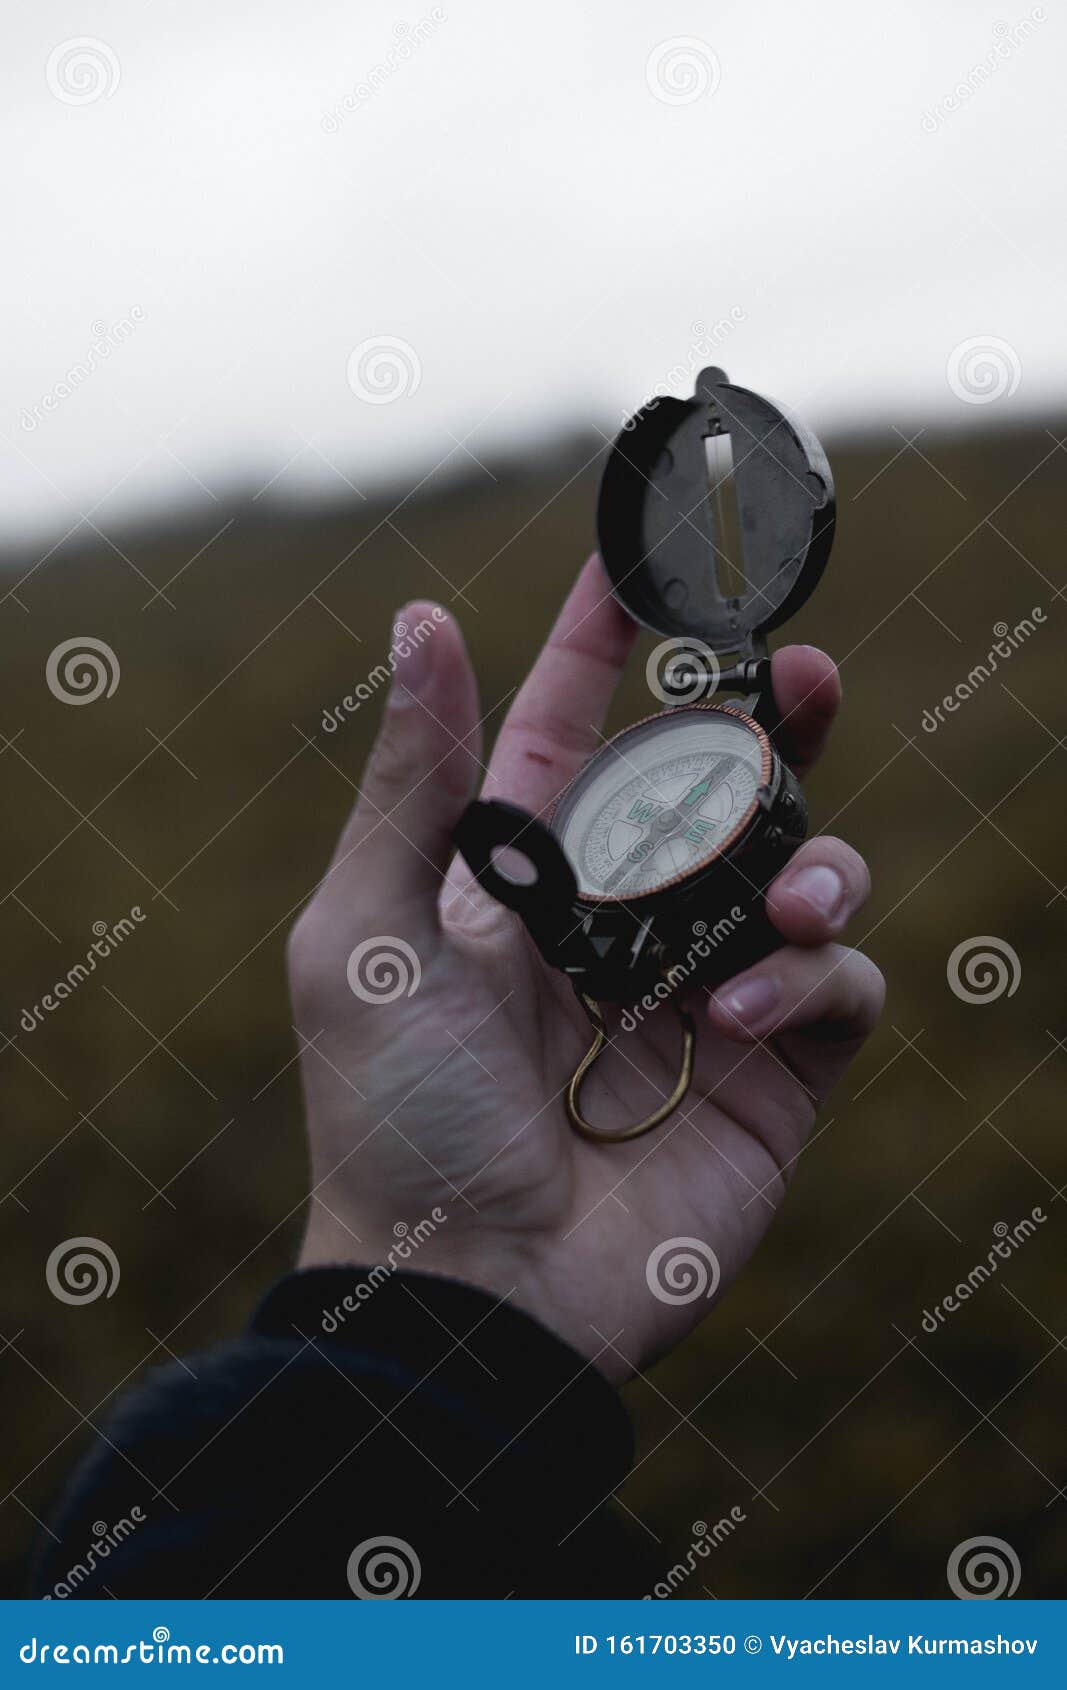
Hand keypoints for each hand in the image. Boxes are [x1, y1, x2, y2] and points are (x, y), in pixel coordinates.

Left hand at [289, 556, 883, 1381]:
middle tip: (802, 672)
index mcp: (517, 881)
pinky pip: (833, 985)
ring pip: (798, 873)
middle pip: (712, 790)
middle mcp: (616, 925)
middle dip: (763, 724)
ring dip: (808, 860)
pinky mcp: (772, 1074)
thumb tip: (420, 621)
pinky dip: (809, 975)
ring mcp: (700, 996)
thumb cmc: (395, 1117)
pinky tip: (743, 1012)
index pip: (571, 736)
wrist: (471, 1297)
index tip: (638, 559)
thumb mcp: (363, 937)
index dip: (601, 646)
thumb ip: (416, 785)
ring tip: (788, 889)